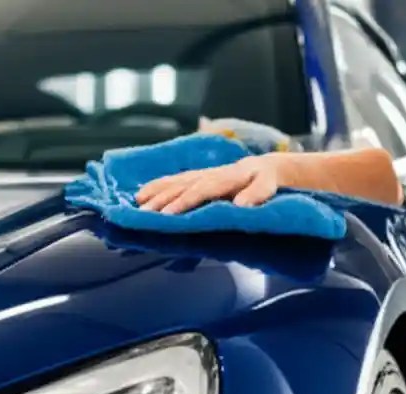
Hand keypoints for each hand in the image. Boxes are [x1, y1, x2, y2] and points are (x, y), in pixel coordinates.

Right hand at [135, 155, 279, 214]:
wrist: (264, 167)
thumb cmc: (266, 181)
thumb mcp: (268, 186)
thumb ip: (256, 194)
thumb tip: (241, 205)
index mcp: (226, 177)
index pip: (202, 189)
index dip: (184, 201)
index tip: (168, 214)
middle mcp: (209, 174)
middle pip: (182, 186)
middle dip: (162, 199)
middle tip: (144, 214)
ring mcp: (200, 174)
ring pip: (174, 182)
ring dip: (155, 192)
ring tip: (137, 203)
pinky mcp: (195, 177)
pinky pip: (173, 180)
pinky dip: (156, 186)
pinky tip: (142, 194)